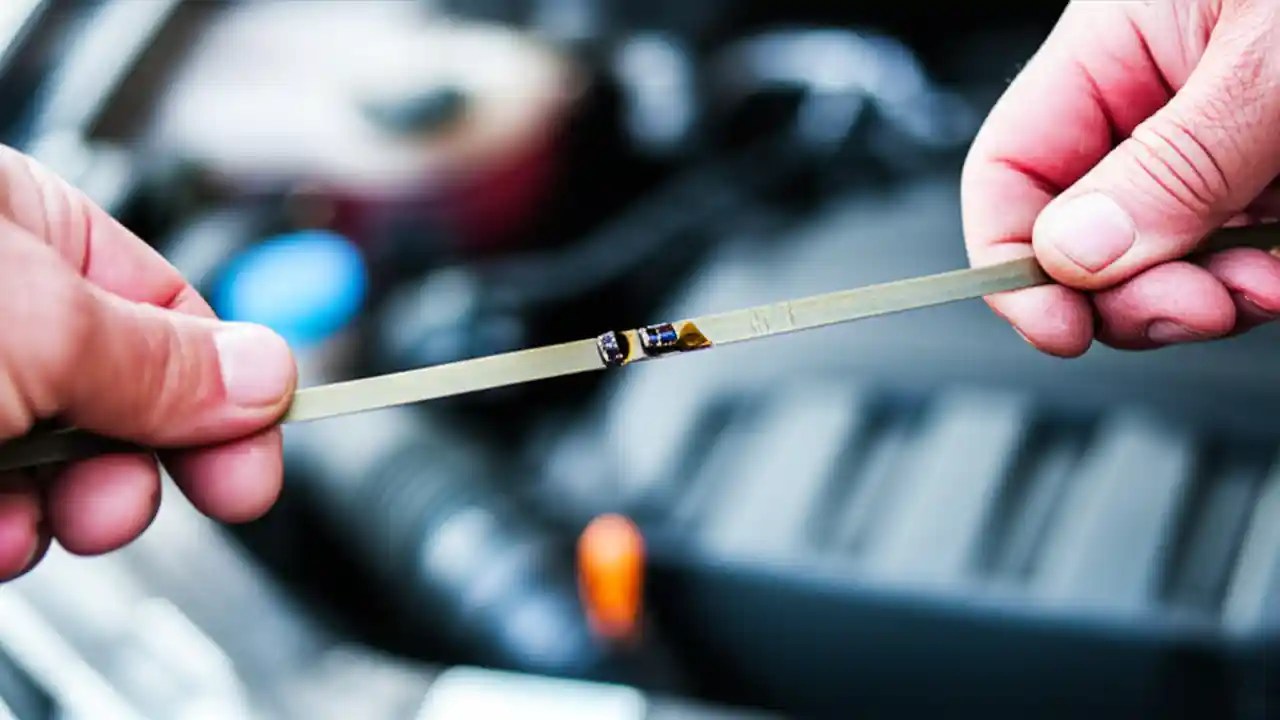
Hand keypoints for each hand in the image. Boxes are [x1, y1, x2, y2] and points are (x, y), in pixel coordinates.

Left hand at [0, 145, 295, 579]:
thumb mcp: (37, 326)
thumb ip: (161, 360)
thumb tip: (270, 374)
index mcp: (27, 229)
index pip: (169, 311)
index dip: (224, 390)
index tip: (257, 458)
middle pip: (120, 398)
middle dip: (137, 464)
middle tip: (128, 502)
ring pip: (57, 463)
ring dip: (61, 512)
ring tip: (26, 522)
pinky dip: (2, 534)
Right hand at [962, 0, 1279, 355]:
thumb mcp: (1261, 66)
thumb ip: (1171, 165)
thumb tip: (1075, 257)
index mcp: (1114, 49)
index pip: (1008, 171)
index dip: (1013, 263)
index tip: (1059, 329)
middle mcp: (1155, 101)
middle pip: (1085, 238)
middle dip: (1129, 295)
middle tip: (1196, 309)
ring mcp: (1218, 145)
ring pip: (1167, 262)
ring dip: (1208, 297)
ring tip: (1268, 285)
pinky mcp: (1276, 174)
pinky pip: (1242, 258)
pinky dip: (1262, 283)